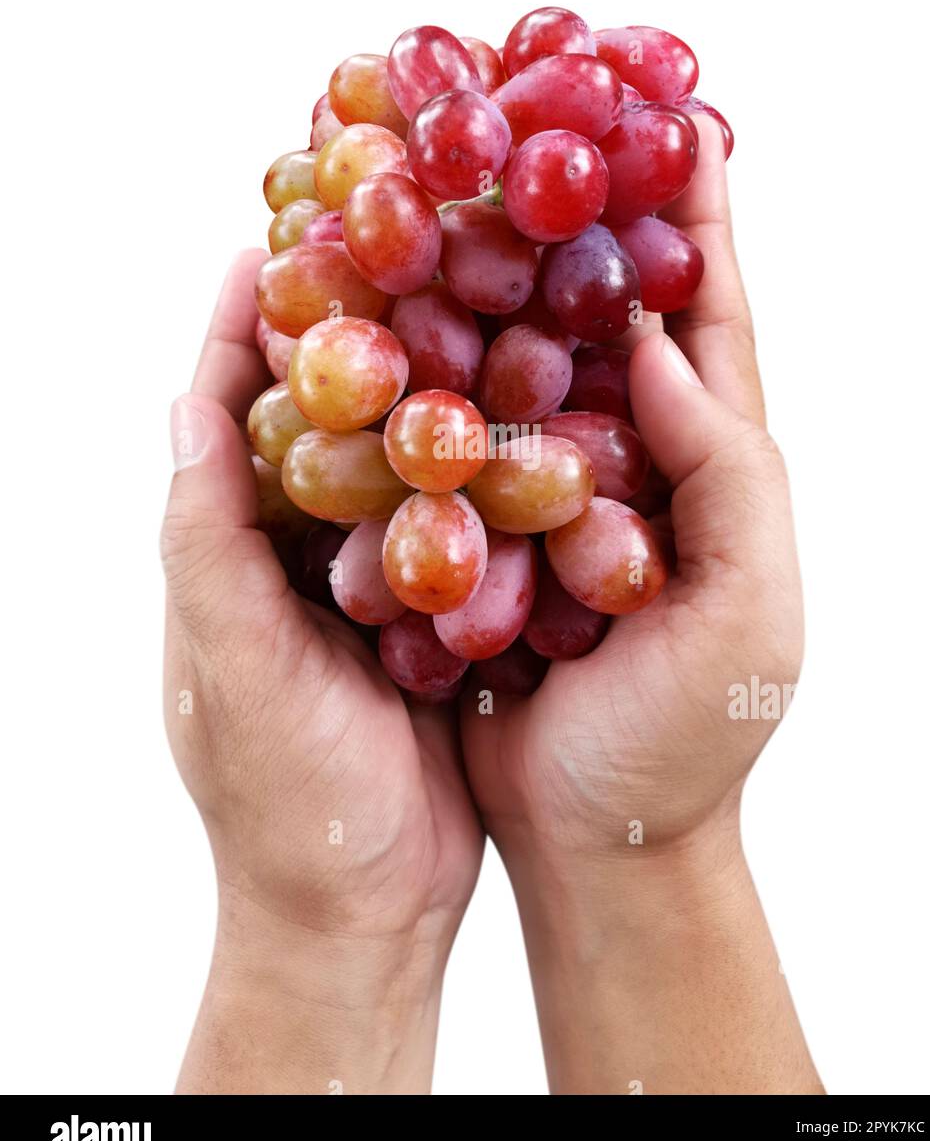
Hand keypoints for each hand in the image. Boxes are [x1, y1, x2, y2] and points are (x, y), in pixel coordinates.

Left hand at [162, 252, 482, 1093]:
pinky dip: (485, 466)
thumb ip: (207, 539)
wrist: (364, 911)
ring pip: (400, 457)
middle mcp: (297, 554)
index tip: (279, 229)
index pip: (227, 409)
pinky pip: (460, 519)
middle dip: (353, 328)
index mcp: (230, 552)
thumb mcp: (234, 666)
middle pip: (322, 413)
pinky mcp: (438, 615)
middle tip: (403, 240)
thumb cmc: (283, 800)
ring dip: (431, 386)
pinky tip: (536, 415)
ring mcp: (371, 583)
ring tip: (481, 298)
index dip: (246, 320)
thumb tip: (183, 397)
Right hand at [461, 116, 820, 1093]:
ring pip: (516, 368)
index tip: (681, 119)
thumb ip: (728, 480)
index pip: (712, 320)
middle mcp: (630, 464)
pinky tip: (383, 327)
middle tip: (542, 125)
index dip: (700, 221)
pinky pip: (452, 442)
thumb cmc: (687, 742)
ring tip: (448, 194)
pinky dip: (426, 381)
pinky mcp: (480, 536)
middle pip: (604, 319)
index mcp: (710, 470)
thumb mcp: (746, 617)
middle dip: (583, 221)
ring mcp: (550, 497)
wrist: (597, 841)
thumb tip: (660, 350)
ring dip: (488, 285)